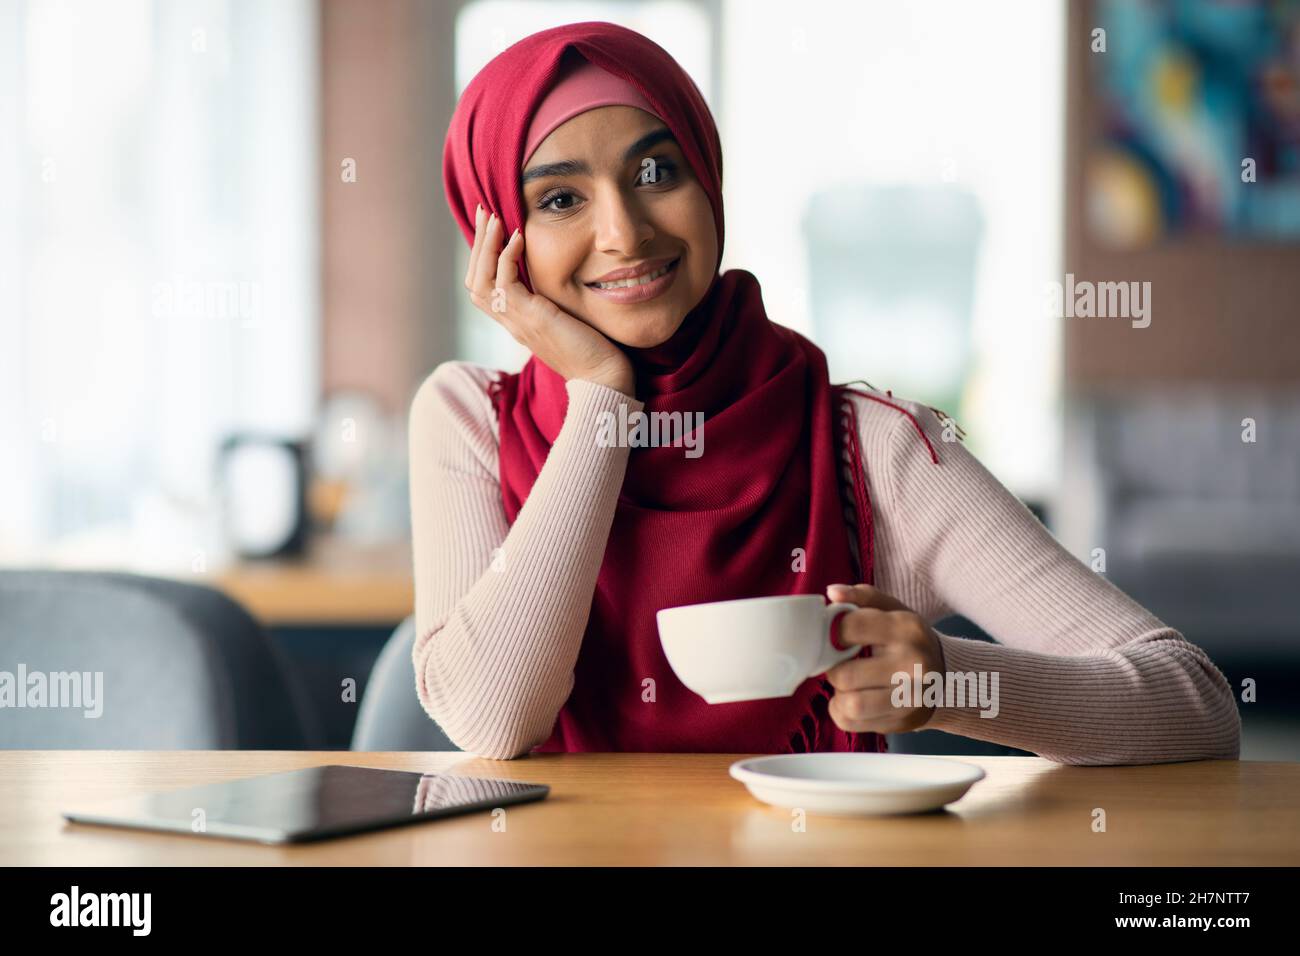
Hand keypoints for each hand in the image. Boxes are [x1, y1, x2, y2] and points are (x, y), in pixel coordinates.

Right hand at [465, 205, 634, 395]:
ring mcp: (518, 322)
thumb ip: (555, 302)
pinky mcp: (532, 319)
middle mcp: (511, 322)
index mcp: (517, 322)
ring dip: (485, 245)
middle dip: (477, 243)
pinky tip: (518, 236)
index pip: (483, 288)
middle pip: (474, 281)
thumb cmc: (595, 351)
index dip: (482, 257)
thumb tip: (562, 278)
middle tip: (485, 212)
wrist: (603, 379)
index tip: (493, 227)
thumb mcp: (567, 320)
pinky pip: (505, 282)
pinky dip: (506, 256)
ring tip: (495, 217)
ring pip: (480, 280)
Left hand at [822, 583, 947, 733]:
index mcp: (906, 629)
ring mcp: (909, 698)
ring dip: (839, 693)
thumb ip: (862, 597)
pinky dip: (842, 711)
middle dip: (833, 668)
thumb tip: (832, 593)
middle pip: (844, 674)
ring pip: (849, 704)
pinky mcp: (900, 722)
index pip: (850, 628)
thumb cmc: (911, 641)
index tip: (835, 636)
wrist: (949, 679)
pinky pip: (850, 722)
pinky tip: (854, 698)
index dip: (832, 632)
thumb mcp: (894, 611)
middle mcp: (912, 665)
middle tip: (841, 663)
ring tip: (848, 683)